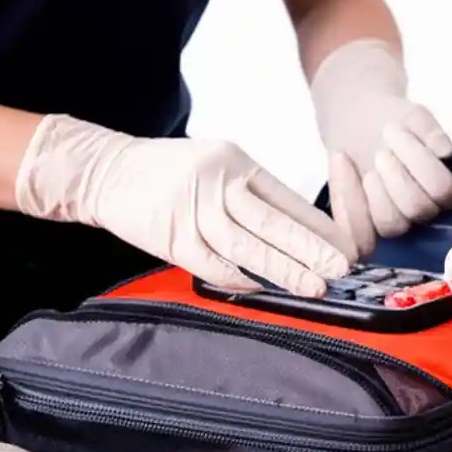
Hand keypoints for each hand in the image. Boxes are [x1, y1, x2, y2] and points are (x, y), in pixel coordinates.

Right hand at [14, 115, 356, 296]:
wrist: (105, 170)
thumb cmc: (166, 171)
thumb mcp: (215, 164)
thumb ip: (251, 193)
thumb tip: (297, 231)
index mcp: (236, 162)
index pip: (286, 198)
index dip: (318, 225)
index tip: (345, 245)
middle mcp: (218, 182)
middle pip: (272, 221)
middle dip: (311, 248)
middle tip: (342, 267)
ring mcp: (193, 210)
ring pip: (246, 245)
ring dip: (283, 269)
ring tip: (313, 286)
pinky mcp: (170, 236)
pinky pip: (211, 263)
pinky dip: (237, 278)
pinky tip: (261, 289)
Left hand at [312, 40, 451, 254]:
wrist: (359, 123)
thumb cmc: (394, 121)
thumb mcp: (413, 117)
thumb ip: (432, 133)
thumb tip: (445, 153)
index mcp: (447, 187)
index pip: (443, 191)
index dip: (420, 161)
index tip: (393, 128)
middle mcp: (427, 210)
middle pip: (419, 210)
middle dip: (397, 176)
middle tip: (381, 150)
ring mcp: (398, 222)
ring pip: (393, 225)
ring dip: (377, 192)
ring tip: (369, 164)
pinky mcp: (367, 228)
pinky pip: (359, 234)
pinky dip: (348, 200)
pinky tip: (341, 164)